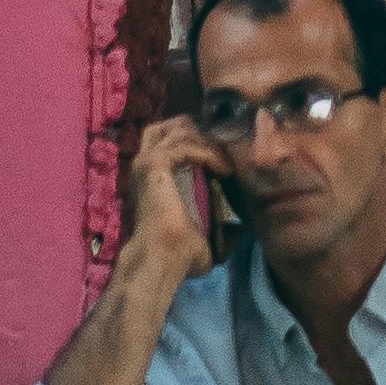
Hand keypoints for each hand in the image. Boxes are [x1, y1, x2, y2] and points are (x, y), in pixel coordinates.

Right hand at [121, 113, 224, 292]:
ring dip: (208, 143)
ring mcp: (146, 161)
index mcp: (155, 177)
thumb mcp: (203, 234)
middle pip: (172, 124)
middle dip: (201, 134)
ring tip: (224, 166)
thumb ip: (218, 228)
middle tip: (220, 158)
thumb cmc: (178, 253)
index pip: (172, 139)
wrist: (163, 259)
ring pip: (181, 127)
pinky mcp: (153, 163)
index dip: (201, 143)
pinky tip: (223, 171)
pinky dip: (209, 154)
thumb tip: (239, 230)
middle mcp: (147, 164)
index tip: (224, 163)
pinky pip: (186, 145)